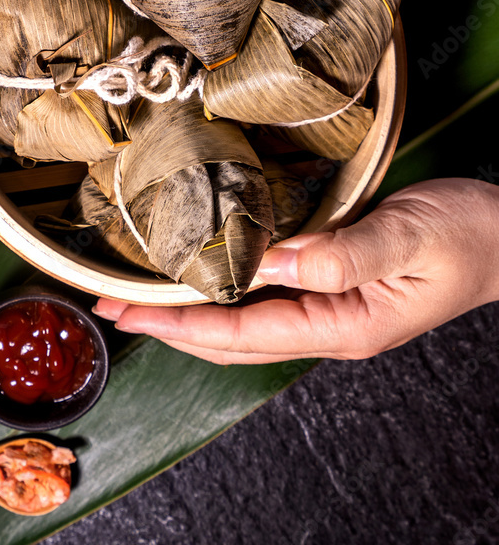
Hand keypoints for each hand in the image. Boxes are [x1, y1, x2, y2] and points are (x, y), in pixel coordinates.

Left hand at [93, 179, 498, 362]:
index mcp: (345, 324)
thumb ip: (342, 252)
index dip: (182, 325)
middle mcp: (330, 326)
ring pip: (244, 326)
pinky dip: (223, 295)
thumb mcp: (410, 235)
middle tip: (112, 309)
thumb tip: (269, 261)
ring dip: (188, 314)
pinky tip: (202, 280)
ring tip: (139, 299)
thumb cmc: (467, 236)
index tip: (131, 314)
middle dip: (170, 327)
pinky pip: (264, 303)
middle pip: (233, 340)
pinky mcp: (331, 288)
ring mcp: (330, 312)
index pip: (246, 335)